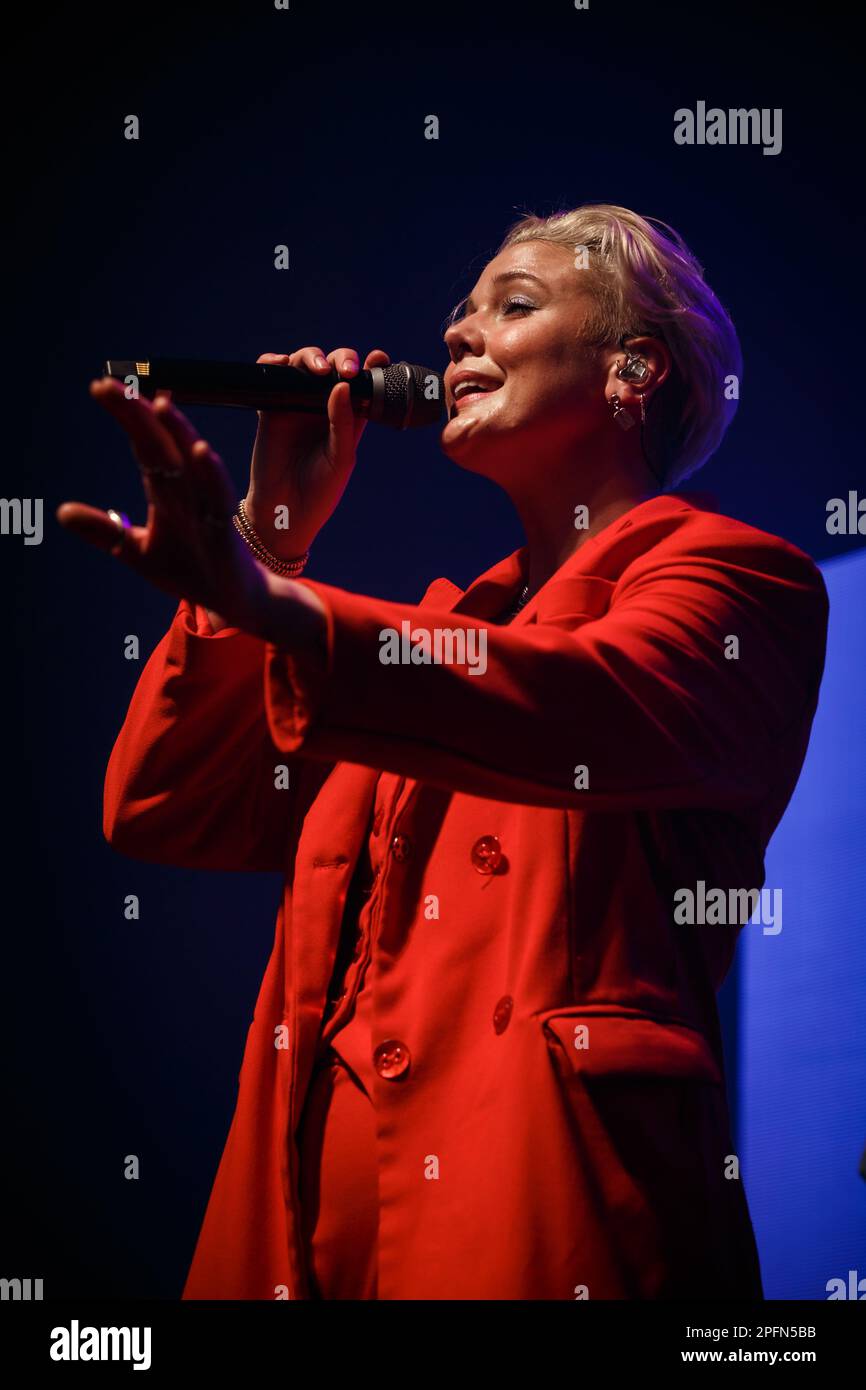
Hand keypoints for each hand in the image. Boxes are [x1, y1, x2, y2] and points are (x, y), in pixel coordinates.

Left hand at [56, 378, 298, 635]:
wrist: (236, 600)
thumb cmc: (192, 569)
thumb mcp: (138, 552)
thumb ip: (105, 531)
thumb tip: (61, 512)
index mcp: (166, 490)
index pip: (143, 444)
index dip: (125, 417)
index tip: (100, 387)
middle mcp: (187, 489)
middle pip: (163, 443)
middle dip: (139, 414)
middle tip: (112, 385)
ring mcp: (208, 506)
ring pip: (192, 462)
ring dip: (179, 432)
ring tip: (161, 403)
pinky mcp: (225, 530)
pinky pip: (218, 498)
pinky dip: (211, 474)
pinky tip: (201, 451)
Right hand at [247, 345, 389, 555]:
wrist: (285, 511)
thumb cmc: (320, 491)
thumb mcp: (341, 457)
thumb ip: (344, 421)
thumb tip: (342, 384)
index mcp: (348, 417)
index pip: (361, 384)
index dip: (369, 366)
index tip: (378, 358)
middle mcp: (323, 407)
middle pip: (333, 366)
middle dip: (342, 359)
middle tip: (347, 370)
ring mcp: (297, 405)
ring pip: (304, 365)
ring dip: (311, 357)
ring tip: (318, 369)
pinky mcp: (271, 407)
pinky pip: (271, 376)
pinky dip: (273, 362)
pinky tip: (281, 363)